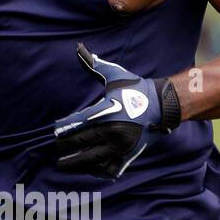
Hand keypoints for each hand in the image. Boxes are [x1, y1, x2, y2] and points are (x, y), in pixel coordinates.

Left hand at [50, 44, 180, 178]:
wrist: (163, 106)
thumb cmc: (136, 89)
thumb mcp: (114, 75)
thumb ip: (93, 64)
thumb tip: (78, 47)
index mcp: (106, 111)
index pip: (75, 124)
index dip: (62, 129)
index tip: (56, 131)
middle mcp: (111, 130)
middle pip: (79, 144)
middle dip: (64, 148)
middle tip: (56, 150)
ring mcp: (120, 146)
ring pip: (91, 161)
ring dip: (75, 165)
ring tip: (65, 165)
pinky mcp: (129, 156)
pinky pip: (109, 170)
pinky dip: (97, 172)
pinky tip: (88, 169)